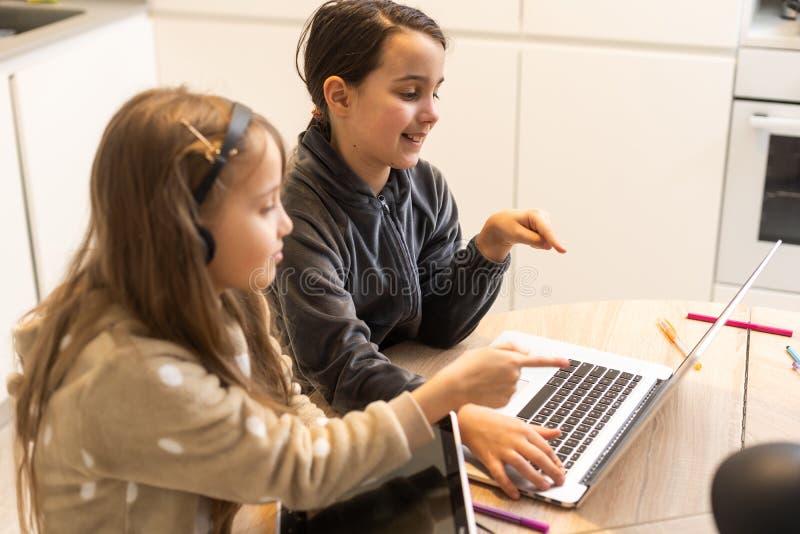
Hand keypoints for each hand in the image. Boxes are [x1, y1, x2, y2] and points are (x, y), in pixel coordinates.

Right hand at [411, 342, 568, 425]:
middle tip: (486, 370)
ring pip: (509, 384)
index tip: (565, 362)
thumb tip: (526, 351)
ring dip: (499, 382)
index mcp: (511, 360)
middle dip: (505, 370)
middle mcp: (514, 376)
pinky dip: (496, 393)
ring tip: (482, 381)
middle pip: (515, 371)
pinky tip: (484, 391)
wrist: (455, 387)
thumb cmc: (467, 366)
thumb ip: (509, 347)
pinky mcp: (505, 402)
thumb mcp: (487, 349)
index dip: (553, 361)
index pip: (538, 361)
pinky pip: (504, 395)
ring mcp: (510, 390)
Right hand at [458, 405, 565, 498]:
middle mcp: (514, 439)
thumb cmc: (494, 422)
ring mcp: (502, 449)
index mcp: (523, 430)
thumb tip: (557, 432)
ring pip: (522, 465)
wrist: (470, 420)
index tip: (561, 469)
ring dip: (535, 477)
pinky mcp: (490, 458)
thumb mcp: (518, 423)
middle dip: (551, 470)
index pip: (544, 447)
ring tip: (544, 486)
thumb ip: (539, 430)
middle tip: (560, 480)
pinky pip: (500, 474)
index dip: (555, 460)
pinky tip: (516, 494)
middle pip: (537, 456)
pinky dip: (508, 485)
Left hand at [476, 208, 565, 262]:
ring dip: (534, 242)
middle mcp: (543, 215)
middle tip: (521, 235)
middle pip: (545, 237)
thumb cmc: (508, 226)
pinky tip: (528, 235)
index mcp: (535, 214)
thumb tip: (549, 246)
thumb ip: (533, 240)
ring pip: (545, 240)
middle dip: (535, 242)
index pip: (546, 231)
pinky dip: (535, 241)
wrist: (503, 223)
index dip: (554, 241)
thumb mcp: (516, 235)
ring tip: (523, 234)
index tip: (563, 251)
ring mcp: (545, 220)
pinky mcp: (545, 226)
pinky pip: (543, 240)